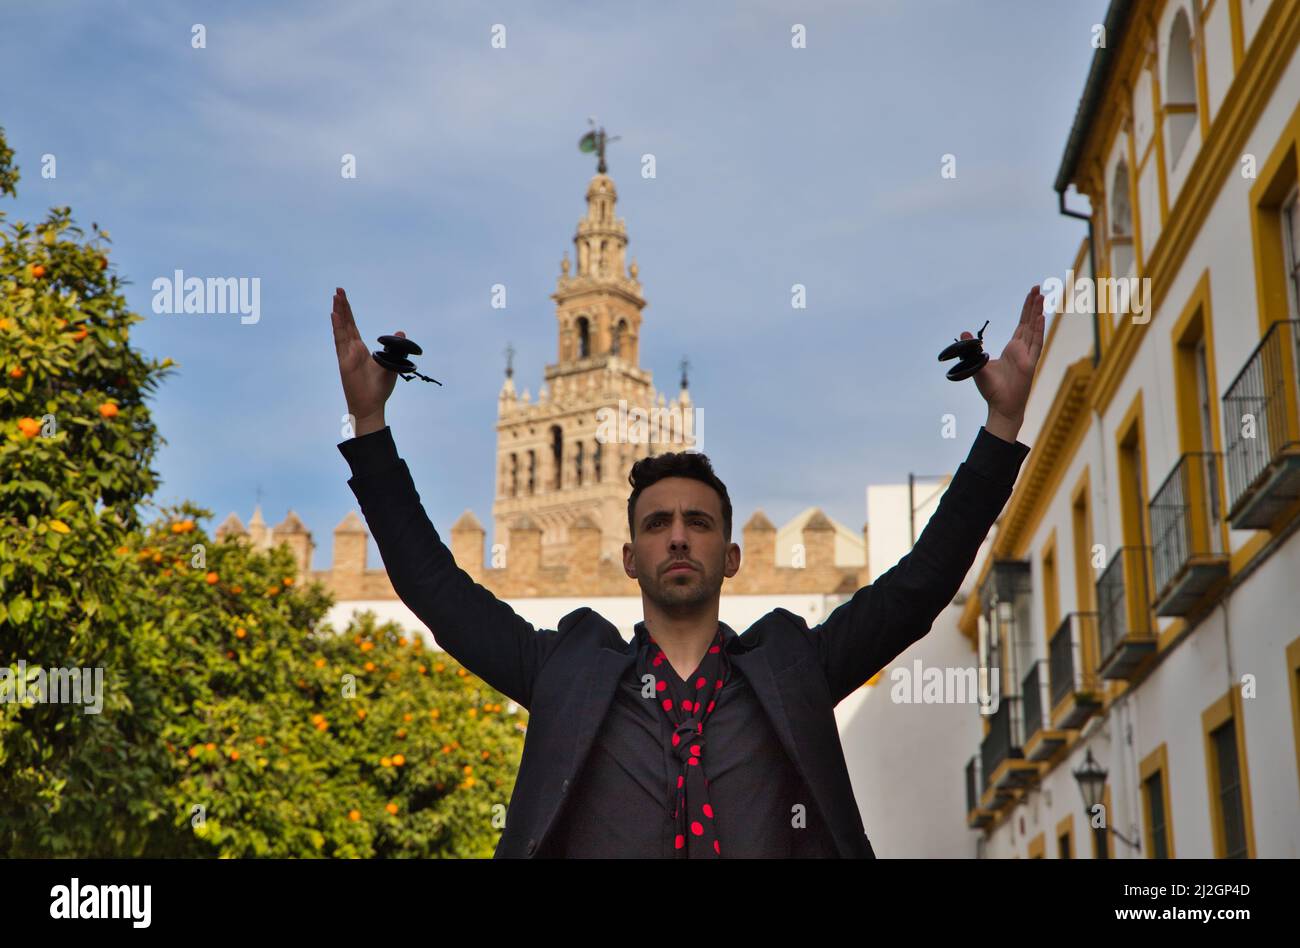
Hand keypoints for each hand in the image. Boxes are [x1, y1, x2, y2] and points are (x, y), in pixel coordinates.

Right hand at [330, 287, 400, 431]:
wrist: (371, 405)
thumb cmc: (379, 388)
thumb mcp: (391, 364)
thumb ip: (394, 348)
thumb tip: (401, 333)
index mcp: (360, 349)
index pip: (352, 326)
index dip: (348, 312)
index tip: (343, 297)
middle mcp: (351, 350)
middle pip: (345, 324)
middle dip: (342, 307)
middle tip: (338, 290)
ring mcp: (346, 355)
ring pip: (342, 329)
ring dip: (339, 313)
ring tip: (335, 297)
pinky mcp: (344, 362)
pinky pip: (340, 342)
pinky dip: (338, 328)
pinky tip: (335, 315)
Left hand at [973, 285, 1044, 431]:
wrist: (1001, 406)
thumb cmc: (992, 389)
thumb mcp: (977, 365)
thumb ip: (971, 349)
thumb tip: (963, 332)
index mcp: (1013, 348)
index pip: (1022, 324)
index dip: (1026, 309)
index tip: (1031, 294)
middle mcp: (1022, 349)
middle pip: (1030, 322)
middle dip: (1033, 305)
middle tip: (1037, 287)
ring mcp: (1028, 355)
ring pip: (1034, 329)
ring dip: (1037, 313)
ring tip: (1041, 296)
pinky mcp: (1030, 364)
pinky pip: (1035, 344)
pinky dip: (1038, 330)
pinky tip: (1040, 317)